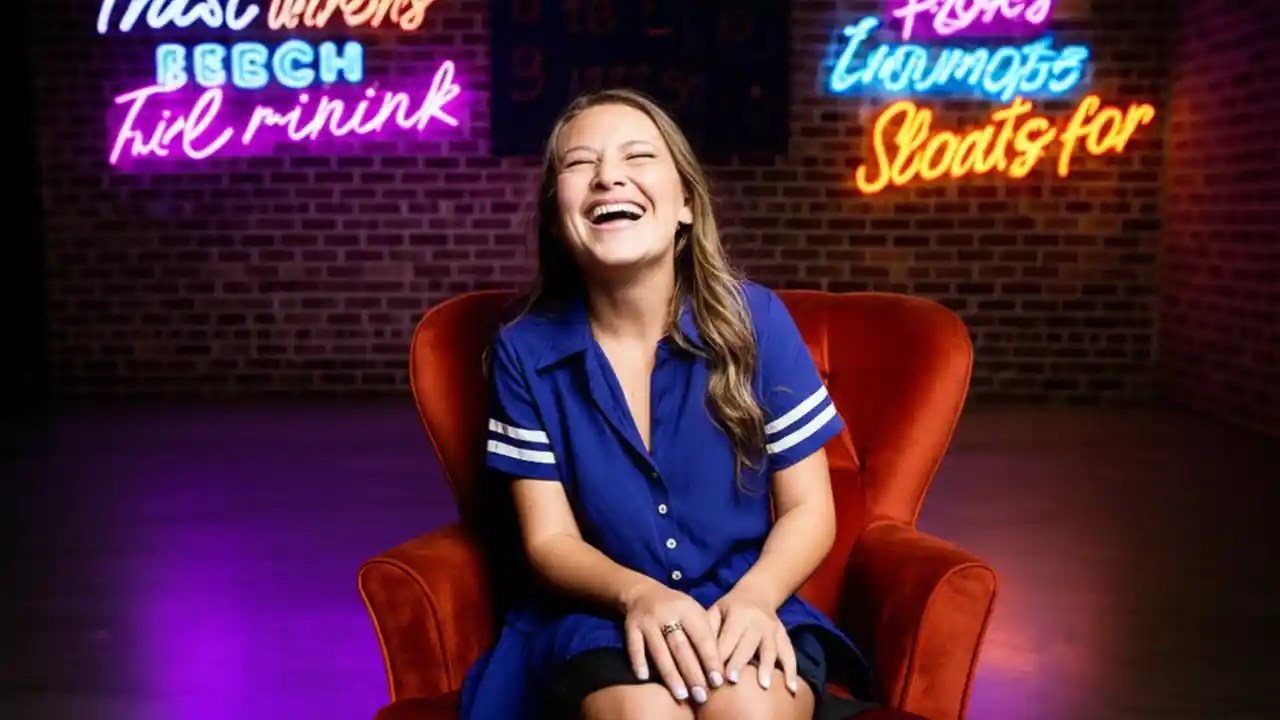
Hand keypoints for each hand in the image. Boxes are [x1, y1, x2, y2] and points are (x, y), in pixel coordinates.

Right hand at [622, 581, 724, 702]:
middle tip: (701, 696)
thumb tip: (719, 667)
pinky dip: (638, 662)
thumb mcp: (694, 613)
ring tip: (681, 694)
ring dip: (670, 674)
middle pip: (681, 647)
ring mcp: (648, 621)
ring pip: (659, 650)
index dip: (710, 660)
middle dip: (692, 673)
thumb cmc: (677, 609)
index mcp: (688, 610)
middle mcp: (667, 614)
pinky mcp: (631, 626)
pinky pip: (634, 646)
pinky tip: (644, 678)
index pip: (701, 637)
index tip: (717, 681)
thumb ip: (706, 635)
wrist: (643, 593)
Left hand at [708, 586, 797, 694]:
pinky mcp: (784, 636)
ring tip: (763, 686)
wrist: (757, 593)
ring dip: (766, 667)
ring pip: (770, 649)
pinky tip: (790, 688)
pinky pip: (789, 654)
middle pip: (748, 644)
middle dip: (740, 662)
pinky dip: (791, 671)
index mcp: (738, 614)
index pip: (728, 637)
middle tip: (732, 681)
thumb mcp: (716, 611)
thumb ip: (708, 630)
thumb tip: (696, 656)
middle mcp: (758, 621)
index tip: (713, 673)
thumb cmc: (730, 608)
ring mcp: (773, 629)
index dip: (720, 655)